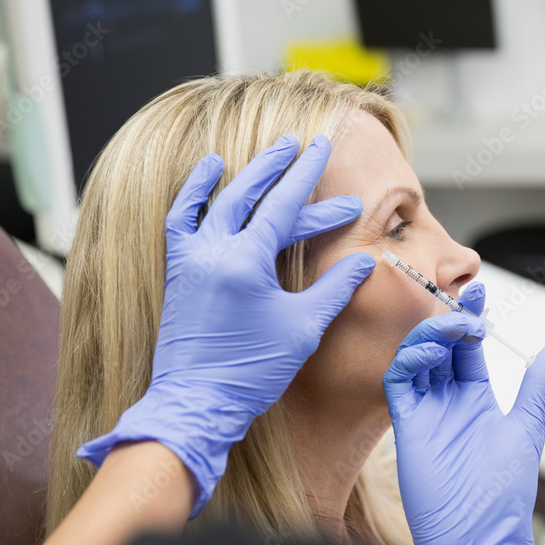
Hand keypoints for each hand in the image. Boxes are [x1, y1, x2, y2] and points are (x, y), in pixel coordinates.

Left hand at [77, 134, 375, 517]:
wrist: (196, 401)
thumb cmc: (252, 369)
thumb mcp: (303, 327)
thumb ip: (335, 289)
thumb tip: (366, 262)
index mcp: (246, 261)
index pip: (283, 205)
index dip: (307, 175)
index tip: (323, 148)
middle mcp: (214, 250)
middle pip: (251, 192)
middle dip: (279, 166)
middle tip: (301, 143)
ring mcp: (191, 258)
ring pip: (218, 200)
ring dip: (245, 173)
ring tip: (267, 151)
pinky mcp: (178, 271)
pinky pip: (180, 219)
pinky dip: (194, 193)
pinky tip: (207, 174)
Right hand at [383, 282, 544, 544]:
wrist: (480, 536)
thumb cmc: (505, 490)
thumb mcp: (528, 423)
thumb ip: (540, 381)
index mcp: (474, 399)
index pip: (466, 348)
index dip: (470, 319)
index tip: (480, 295)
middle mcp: (446, 401)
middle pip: (439, 347)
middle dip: (449, 319)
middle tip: (467, 302)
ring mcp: (424, 411)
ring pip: (416, 357)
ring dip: (432, 334)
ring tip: (457, 326)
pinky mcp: (406, 424)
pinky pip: (399, 381)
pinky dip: (411, 359)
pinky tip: (433, 351)